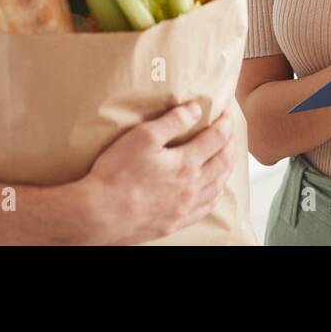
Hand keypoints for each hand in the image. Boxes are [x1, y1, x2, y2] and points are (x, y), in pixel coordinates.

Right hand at [79, 102, 235, 244]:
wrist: (100, 214)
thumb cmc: (117, 174)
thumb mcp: (142, 137)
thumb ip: (172, 122)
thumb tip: (196, 109)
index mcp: (186, 164)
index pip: (217, 139)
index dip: (225, 124)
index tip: (226, 113)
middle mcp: (192, 187)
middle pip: (223, 162)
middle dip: (230, 144)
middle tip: (230, 132)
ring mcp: (185, 208)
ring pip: (218, 186)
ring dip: (227, 169)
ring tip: (227, 156)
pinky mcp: (175, 222)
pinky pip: (206, 208)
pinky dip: (216, 195)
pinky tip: (215, 190)